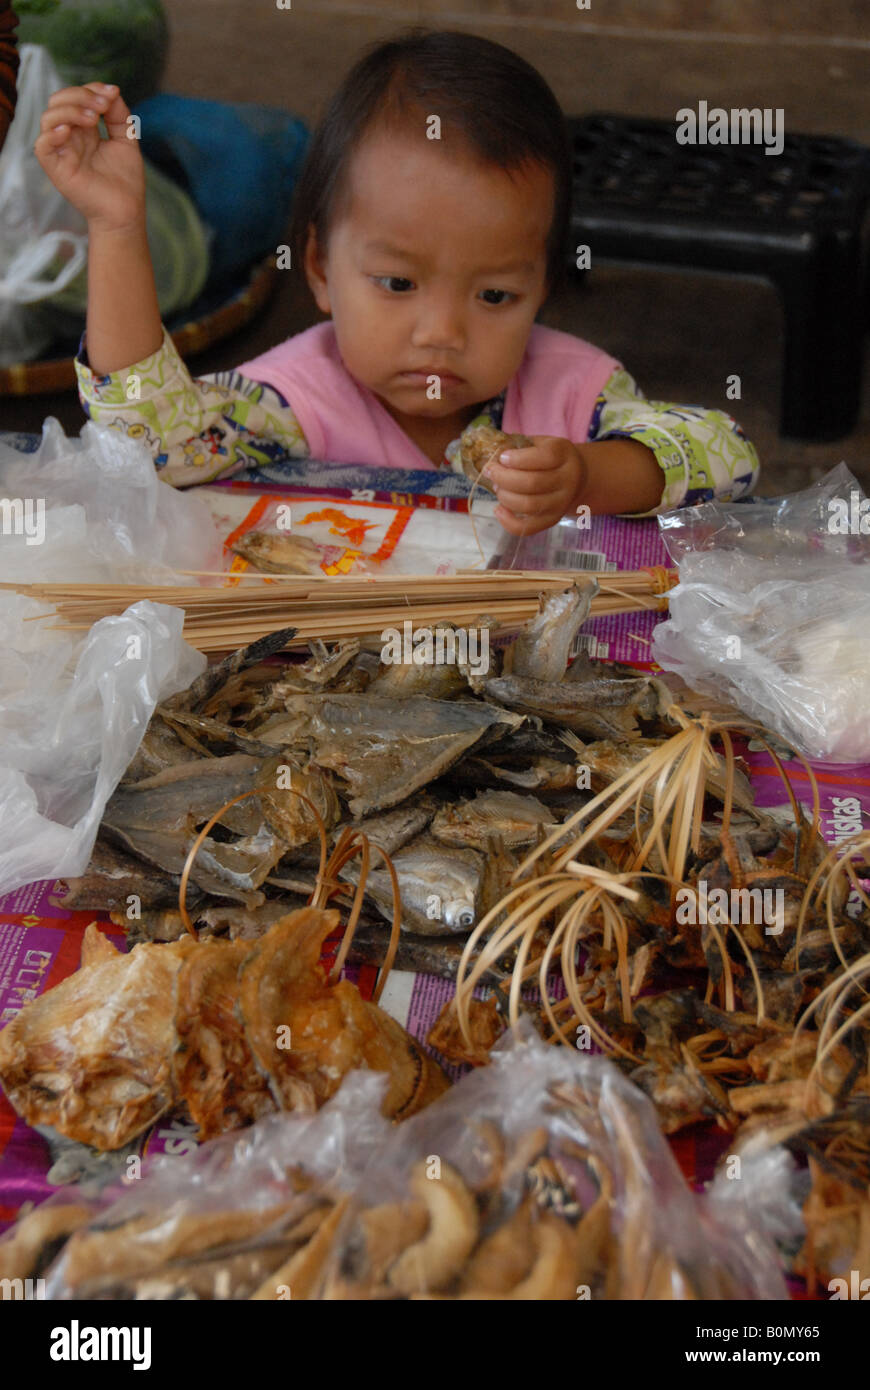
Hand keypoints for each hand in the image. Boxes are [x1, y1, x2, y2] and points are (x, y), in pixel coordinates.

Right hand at [34, 84, 145, 232]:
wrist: (126, 213)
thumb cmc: (126, 181)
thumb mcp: (126, 139)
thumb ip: (119, 114)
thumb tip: (111, 90)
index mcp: (84, 129)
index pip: (76, 96)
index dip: (91, 89)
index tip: (112, 94)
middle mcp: (70, 137)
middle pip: (59, 101)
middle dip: (80, 96)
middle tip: (102, 107)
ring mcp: (62, 152)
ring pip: (48, 118)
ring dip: (70, 111)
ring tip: (92, 119)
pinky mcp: (57, 170)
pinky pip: (42, 147)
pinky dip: (52, 135)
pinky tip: (69, 132)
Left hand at [483, 435, 587, 536]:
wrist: (577, 479)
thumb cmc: (550, 458)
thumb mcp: (540, 443)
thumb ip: (519, 445)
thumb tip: (491, 451)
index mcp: (563, 454)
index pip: (544, 457)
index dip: (518, 458)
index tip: (502, 457)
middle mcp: (567, 480)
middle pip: (532, 482)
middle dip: (503, 477)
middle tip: (490, 471)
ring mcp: (561, 503)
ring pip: (528, 505)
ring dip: (505, 497)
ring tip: (497, 488)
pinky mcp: (553, 519)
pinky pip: (528, 527)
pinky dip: (508, 521)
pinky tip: (499, 509)